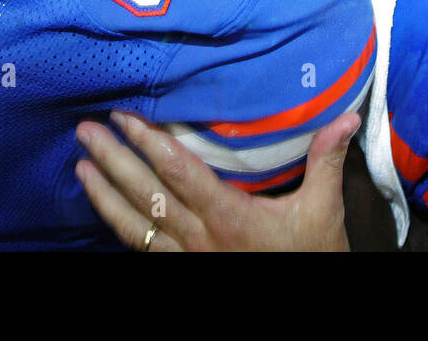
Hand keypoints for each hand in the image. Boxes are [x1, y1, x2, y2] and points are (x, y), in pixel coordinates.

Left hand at [75, 110, 359, 251]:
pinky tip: (104, 207)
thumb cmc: (312, 257)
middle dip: (114, 160)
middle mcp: (200, 239)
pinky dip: (118, 225)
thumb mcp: (323, 212)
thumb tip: (346, 117)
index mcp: (230, 217)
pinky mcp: (182, 270)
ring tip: (81, 166)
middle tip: (86, 130)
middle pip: (147, 196)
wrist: (306, 310)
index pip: (180, 174)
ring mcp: (187, 259)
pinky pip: (142, 249)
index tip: (126, 117)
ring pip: (135, 225)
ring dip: (104, 194)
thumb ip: (326, 162)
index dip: (150, 143)